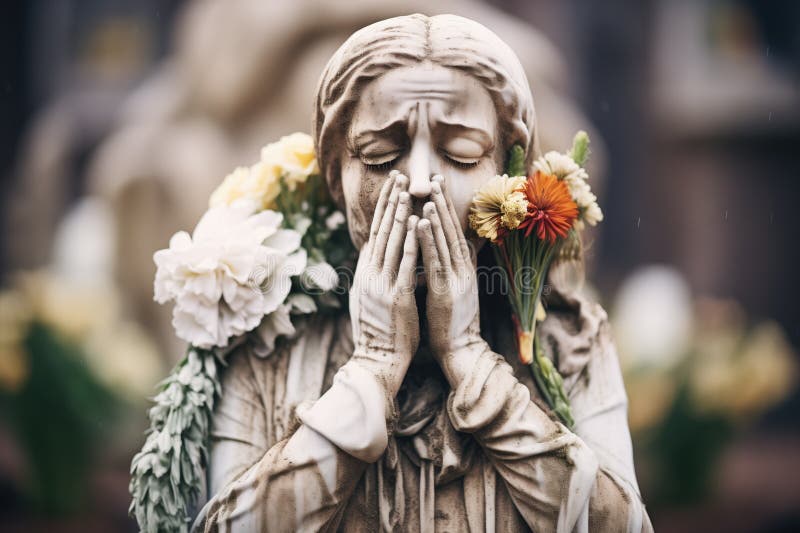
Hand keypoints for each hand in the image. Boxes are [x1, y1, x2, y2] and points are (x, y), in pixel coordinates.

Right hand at [349, 171, 419, 396]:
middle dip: (390, 201)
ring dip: (399, 213)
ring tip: (406, 190)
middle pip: (381, 230)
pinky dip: (409, 241)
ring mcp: (381, 284)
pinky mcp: (396, 296)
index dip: (383, 208)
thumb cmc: (378, 332)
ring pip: (391, 241)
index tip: (392, 187)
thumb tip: (376, 255)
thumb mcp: (370, 298)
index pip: (375, 232)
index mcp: (366, 273)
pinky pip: (404, 264)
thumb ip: (374, 274)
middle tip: (398, 176)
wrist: (376, 360)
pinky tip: (415, 224)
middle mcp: (370, 274)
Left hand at [417, 176, 486, 384]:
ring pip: (445, 242)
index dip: (448, 209)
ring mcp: (456, 280)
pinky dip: (428, 238)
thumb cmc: (451, 325)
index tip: (439, 187)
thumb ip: (450, 271)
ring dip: (437, 216)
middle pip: (453, 231)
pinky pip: (435, 260)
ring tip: (429, 193)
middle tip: (436, 179)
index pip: (456, 233)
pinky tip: (420, 222)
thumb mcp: (452, 293)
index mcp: (463, 270)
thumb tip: (447, 253)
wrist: (461, 352)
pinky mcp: (445, 292)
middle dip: (444, 204)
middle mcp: (463, 271)